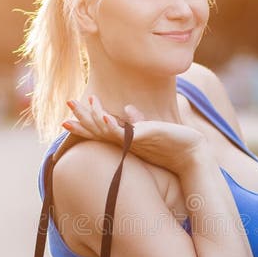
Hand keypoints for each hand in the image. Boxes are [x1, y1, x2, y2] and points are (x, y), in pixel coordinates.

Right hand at [62, 93, 205, 175]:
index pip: (99, 132)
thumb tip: (127, 109)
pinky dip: (112, 126)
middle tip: (68, 101)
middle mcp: (125, 143)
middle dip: (81, 117)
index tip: (65, 118)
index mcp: (125, 140)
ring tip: (82, 101)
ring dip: (92, 116)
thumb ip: (137, 121)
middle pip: (97, 130)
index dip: (82, 125)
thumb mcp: (152, 130)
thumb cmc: (174, 144)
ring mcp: (133, 142)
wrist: (192, 155)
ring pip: (106, 130)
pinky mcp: (143, 139)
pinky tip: (104, 116)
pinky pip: (123, 134)